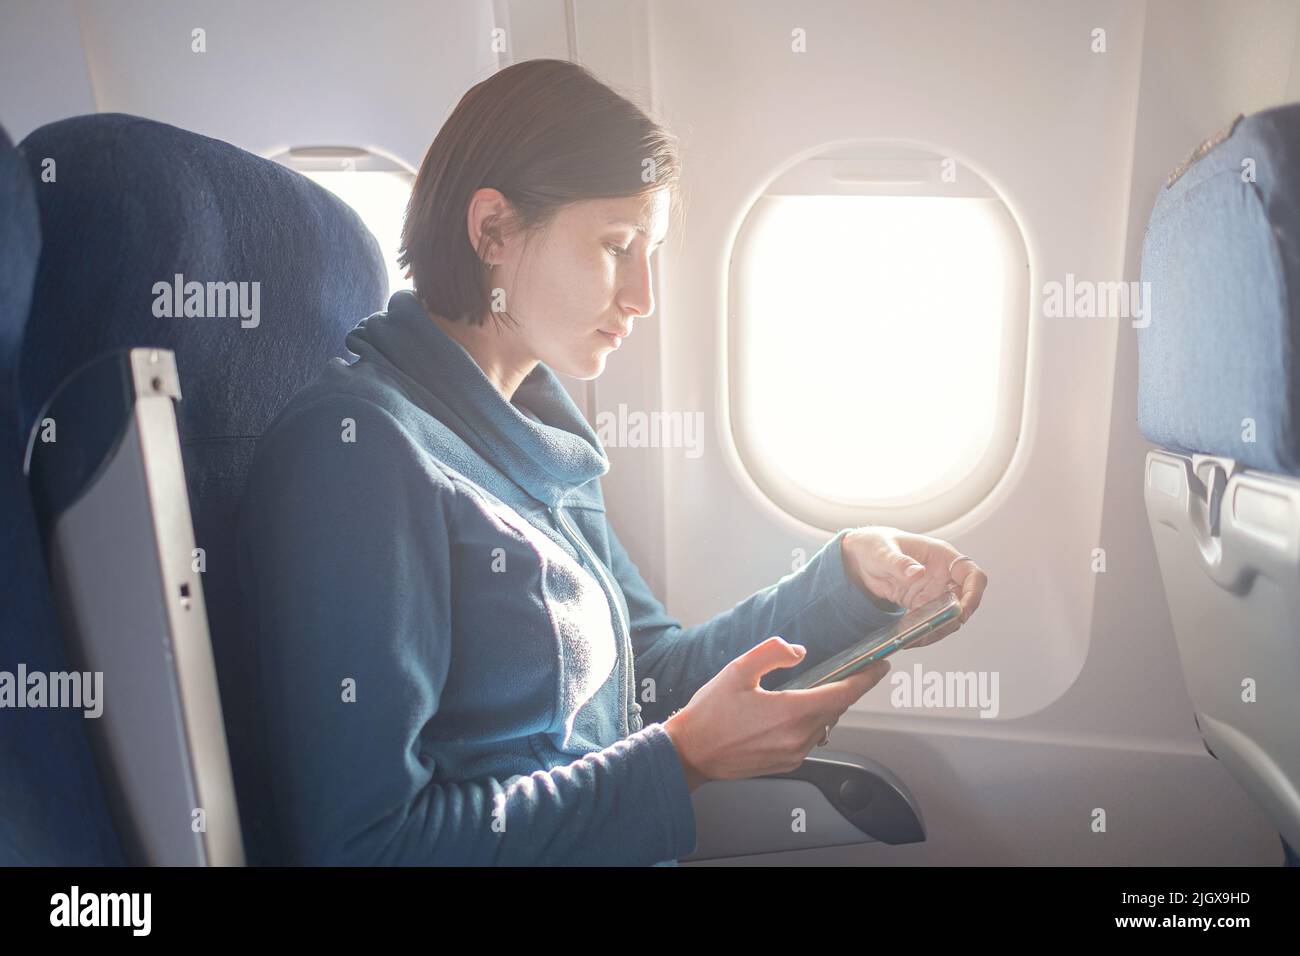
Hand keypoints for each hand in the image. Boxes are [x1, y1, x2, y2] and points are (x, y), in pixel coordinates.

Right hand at [663, 636, 892, 789]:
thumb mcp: (737, 671)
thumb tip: (799, 651)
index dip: (865, 677)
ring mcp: (794, 754)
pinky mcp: (787, 763)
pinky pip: (811, 738)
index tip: (879, 664)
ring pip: (825, 723)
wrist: (691, 753)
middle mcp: (798, 737)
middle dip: (845, 687)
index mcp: (791, 712)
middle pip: (837, 708)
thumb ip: (772, 653)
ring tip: (815, 687)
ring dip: (826, 705)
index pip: (843, 693)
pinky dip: (812, 721)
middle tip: (848, 668)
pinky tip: (794, 709)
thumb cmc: (710, 713)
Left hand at [840, 527, 987, 648]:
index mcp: (942, 556)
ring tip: (915, 639)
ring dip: (937, 630)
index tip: (962, 611)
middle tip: (933, 632)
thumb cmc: (875, 545)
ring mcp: (933, 591)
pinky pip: (930, 621)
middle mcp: (943, 575)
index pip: (972, 575)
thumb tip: (918, 573)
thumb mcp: (883, 551)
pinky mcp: (921, 604)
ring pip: (948, 616)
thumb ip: (899, 562)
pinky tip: (908, 638)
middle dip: (953, 619)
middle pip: (964, 601)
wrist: (860, 557)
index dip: (973, 593)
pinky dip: (923, 632)